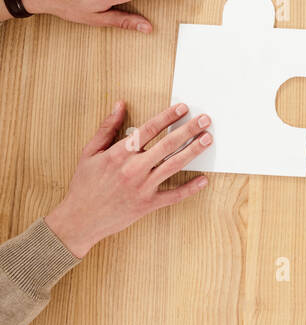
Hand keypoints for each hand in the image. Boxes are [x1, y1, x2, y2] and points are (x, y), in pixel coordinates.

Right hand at [45, 101, 210, 256]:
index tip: (183, 108)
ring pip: (173, 166)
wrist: (79, 220)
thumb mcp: (89, 152)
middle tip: (205, 120)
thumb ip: (107, 127)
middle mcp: (133, 169)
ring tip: (208, 139)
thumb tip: (120, 104)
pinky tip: (203, 180)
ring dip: (193, 151)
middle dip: (189, 130)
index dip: (168, 117)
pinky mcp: (147, 205)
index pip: (149, 129)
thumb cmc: (84, 185)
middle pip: (167, 145)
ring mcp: (142, 187)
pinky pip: (173, 196)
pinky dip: (189, 189)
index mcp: (119, 154)